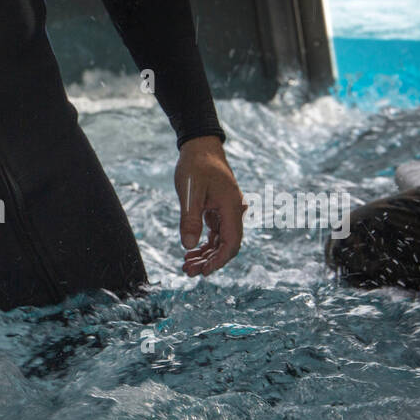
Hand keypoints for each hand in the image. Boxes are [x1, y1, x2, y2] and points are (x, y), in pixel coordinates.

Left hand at [174, 136, 245, 275]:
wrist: (200, 147)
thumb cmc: (195, 166)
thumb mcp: (189, 193)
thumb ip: (189, 219)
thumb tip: (188, 245)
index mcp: (231, 207)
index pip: (231, 243)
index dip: (219, 261)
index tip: (203, 272)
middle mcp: (233, 211)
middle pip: (227, 245)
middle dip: (209, 262)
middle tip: (188, 272)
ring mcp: (227, 211)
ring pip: (220, 241)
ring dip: (205, 255)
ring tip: (186, 266)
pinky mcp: (219, 210)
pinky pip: (215, 233)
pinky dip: (204, 244)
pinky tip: (191, 252)